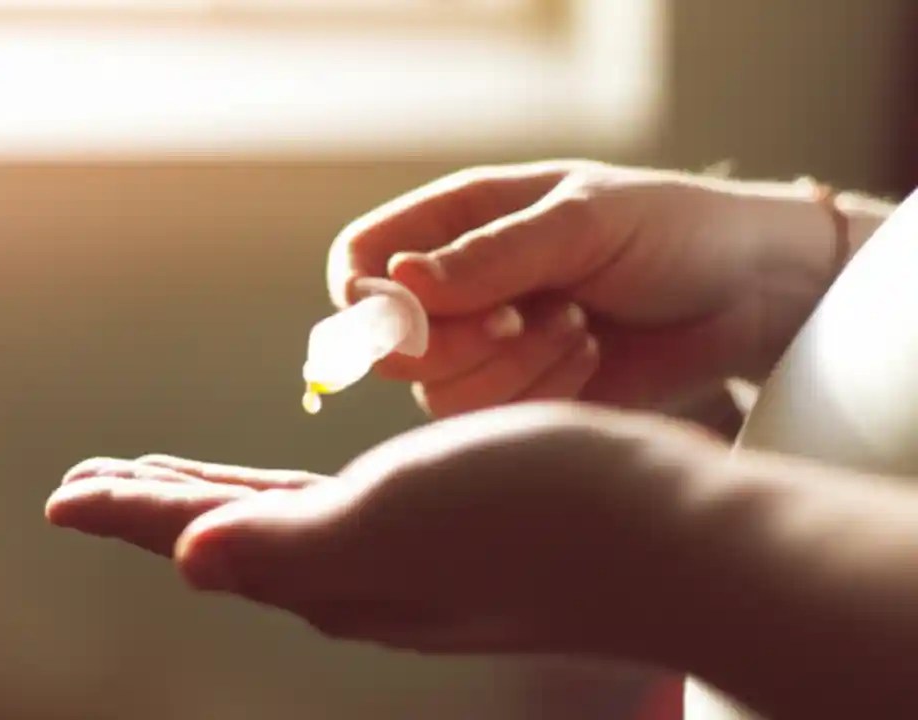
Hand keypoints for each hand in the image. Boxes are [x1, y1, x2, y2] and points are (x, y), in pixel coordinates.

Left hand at [46, 403, 722, 658]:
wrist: (671, 534)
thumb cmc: (538, 518)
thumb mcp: (395, 524)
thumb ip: (284, 547)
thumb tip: (185, 561)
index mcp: (328, 571)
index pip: (198, 532)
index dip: (125, 510)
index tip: (61, 493)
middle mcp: (355, 573)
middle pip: (223, 530)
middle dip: (154, 506)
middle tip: (90, 485)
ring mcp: (404, 556)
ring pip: (272, 521)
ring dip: (211, 497)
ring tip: (167, 482)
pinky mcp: (451, 528)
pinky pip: (335, 509)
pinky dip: (283, 494)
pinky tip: (293, 493)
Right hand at [328, 161, 837, 414]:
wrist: (752, 295)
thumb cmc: (672, 231)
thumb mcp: (584, 220)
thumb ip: (491, 255)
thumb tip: (400, 283)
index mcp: (456, 224)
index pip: (359, 262)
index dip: (366, 300)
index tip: (412, 320)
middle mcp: (458, 291)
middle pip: (388, 346)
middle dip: (454, 343)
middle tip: (522, 316)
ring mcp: (487, 351)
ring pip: (437, 396)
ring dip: (511, 367)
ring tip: (578, 326)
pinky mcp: (524, 401)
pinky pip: (493, 423)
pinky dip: (541, 394)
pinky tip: (590, 358)